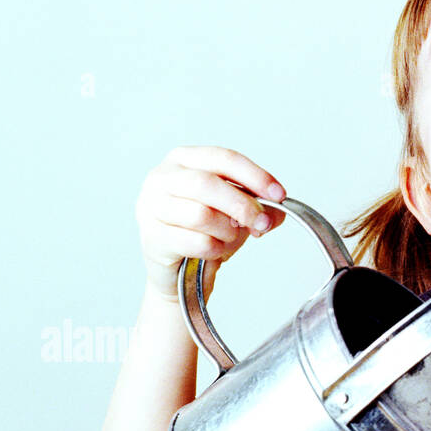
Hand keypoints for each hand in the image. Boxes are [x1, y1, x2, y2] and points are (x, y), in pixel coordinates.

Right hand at [135, 146, 287, 299]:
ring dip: (227, 231)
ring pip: (201, 214)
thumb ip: (258, 207)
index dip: (255, 176)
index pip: (223, 159)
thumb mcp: (234, 213)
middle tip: (262, 223)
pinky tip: (215, 251)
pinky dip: (215, 249)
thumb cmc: (202, 232)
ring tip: (229, 238)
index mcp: (184, 159)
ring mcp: (152, 206)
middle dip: (243, 206)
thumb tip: (279, 210)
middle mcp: (162, 177)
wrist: (177, 271)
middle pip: (208, 184)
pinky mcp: (152, 237)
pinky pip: (196, 242)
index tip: (279, 194)